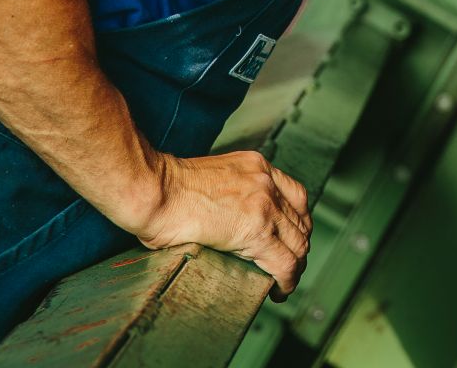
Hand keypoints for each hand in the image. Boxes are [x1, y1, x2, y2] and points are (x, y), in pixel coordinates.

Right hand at [131, 150, 312, 297]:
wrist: (155, 191)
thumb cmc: (166, 188)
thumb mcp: (209, 178)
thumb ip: (227, 193)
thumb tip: (223, 218)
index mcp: (255, 166)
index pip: (295, 195)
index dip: (297, 222)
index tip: (289, 238)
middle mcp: (266, 183)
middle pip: (301, 221)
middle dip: (297, 247)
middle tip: (287, 265)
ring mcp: (265, 206)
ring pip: (298, 243)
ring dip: (295, 267)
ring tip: (283, 282)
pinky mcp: (256, 232)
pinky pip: (285, 263)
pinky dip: (287, 281)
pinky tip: (279, 291)